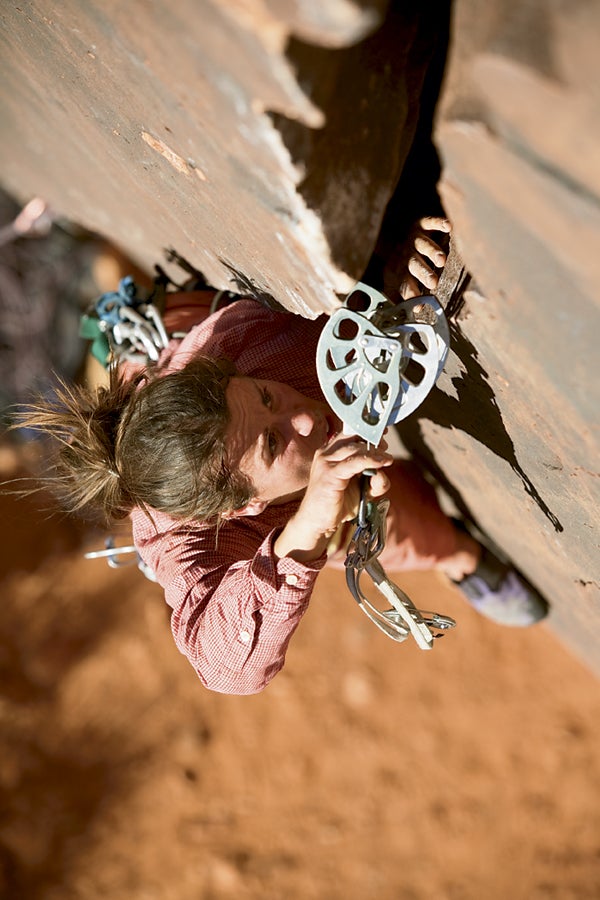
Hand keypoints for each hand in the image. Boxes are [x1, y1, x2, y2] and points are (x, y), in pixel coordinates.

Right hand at [274, 435, 392, 561]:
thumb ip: (375, 480)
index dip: (367, 430)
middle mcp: (325, 453)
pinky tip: (380, 464)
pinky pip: (353, 463)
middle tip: (385, 449)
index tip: (382, 434)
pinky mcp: (329, 474)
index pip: (349, 432)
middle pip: (352, 436)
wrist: (317, 521)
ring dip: (374, 452)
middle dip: (372, 441)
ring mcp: (326, 463)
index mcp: (329, 452)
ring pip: (355, 448)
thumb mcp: (361, 489)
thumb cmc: (336, 503)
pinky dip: (369, 461)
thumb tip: (384, 471)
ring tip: (387, 459)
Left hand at [383, 216, 451, 300]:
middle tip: (433, 282)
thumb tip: (415, 312)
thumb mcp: (395, 284)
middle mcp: (407, 256)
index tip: (418, 305)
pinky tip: (449, 226)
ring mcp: (415, 240)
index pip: (405, 285)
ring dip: (432, 252)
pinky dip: (439, 223)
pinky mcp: (421, 224)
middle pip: (415, 265)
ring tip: (441, 260)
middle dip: (424, 274)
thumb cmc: (398, 267)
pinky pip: (430, 222)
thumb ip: (403, 298)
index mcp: (401, 273)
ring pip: (424, 245)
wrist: (389, 236)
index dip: (411, 294)